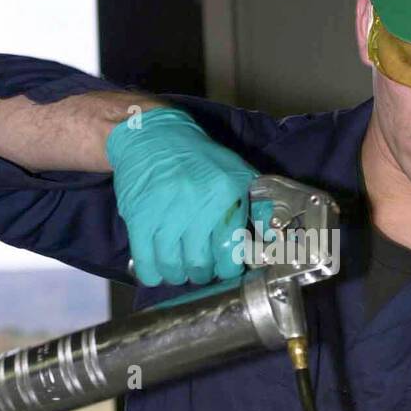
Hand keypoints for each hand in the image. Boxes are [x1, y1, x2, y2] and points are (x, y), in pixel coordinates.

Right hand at [106, 108, 272, 285]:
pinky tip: (157, 270)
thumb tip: (272, 239)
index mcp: (227, 192)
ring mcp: (165, 211)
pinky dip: (152, 273)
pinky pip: (146, 261)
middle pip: (200, 264)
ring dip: (177, 275)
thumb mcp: (236, 172)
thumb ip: (256, 205)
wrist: (151, 134)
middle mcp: (197, 203)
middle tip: (201, 269)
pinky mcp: (139, 216)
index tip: (224, 268)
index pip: (231, 250)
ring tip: (180, 268)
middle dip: (202, 274)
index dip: (228, 269)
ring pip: (172, 266)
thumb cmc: (197, 157)